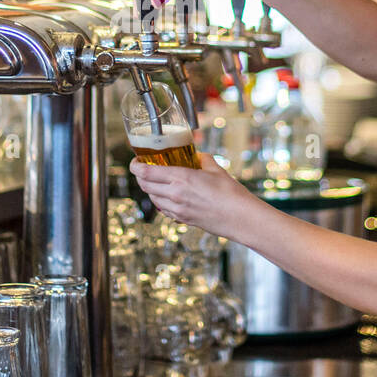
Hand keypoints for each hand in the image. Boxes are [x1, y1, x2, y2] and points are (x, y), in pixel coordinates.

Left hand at [128, 152, 260, 240]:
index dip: (136, 166)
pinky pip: (164, 210)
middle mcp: (175, 194)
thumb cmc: (231, 193)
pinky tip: (169, 197)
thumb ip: (202, 160)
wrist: (240, 218)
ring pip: (153, 199)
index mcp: (181, 178)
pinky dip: (161, 202)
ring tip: (157, 183)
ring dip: (151, 190)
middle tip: (144, 170)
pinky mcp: (183, 219)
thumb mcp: (216, 169)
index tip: (135, 162)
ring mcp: (177, 209)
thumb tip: (197, 157)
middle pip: (145, 186)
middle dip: (140, 177)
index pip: (147, 172)